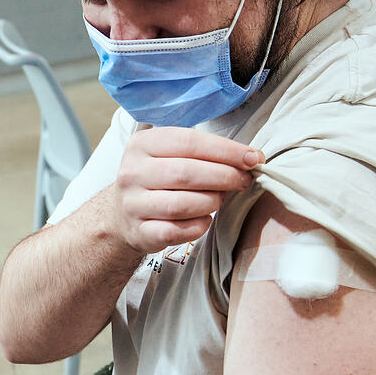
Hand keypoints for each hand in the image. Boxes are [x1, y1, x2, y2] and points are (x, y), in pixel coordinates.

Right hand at [109, 127, 262, 253]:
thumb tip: (250, 158)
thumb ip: (203, 151)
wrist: (122, 214)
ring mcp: (133, 204)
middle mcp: (132, 173)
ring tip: (220, 200)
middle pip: (187, 173)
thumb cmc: (157, 180)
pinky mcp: (139, 232)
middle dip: (225, 176)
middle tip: (244, 181)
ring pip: (183, 204)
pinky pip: (177, 231)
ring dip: (212, 202)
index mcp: (142, 144)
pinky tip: (205, 219)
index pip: (189, 142)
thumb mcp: (169, 154)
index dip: (226, 150)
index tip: (253, 158)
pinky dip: (199, 226)